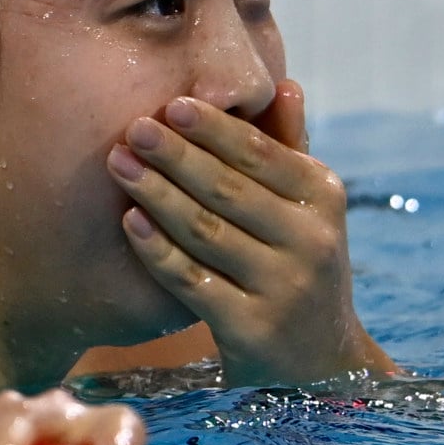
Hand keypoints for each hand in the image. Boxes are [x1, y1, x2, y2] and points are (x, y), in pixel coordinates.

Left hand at [106, 80, 387, 385]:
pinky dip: (158, 249)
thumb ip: (290, 147)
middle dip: (176, 156)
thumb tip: (283, 84)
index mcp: (324, 198)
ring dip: (157, 194)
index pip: (261, 154)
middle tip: (134, 128)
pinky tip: (130, 221)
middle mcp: (310, 242)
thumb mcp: (309, 207)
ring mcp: (281, 287)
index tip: (172, 104)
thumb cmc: (301, 262)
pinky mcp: (249, 327)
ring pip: (206, 231)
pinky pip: (192, 280)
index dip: (215, 129)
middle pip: (229, 190)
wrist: (321, 360)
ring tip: (119, 163)